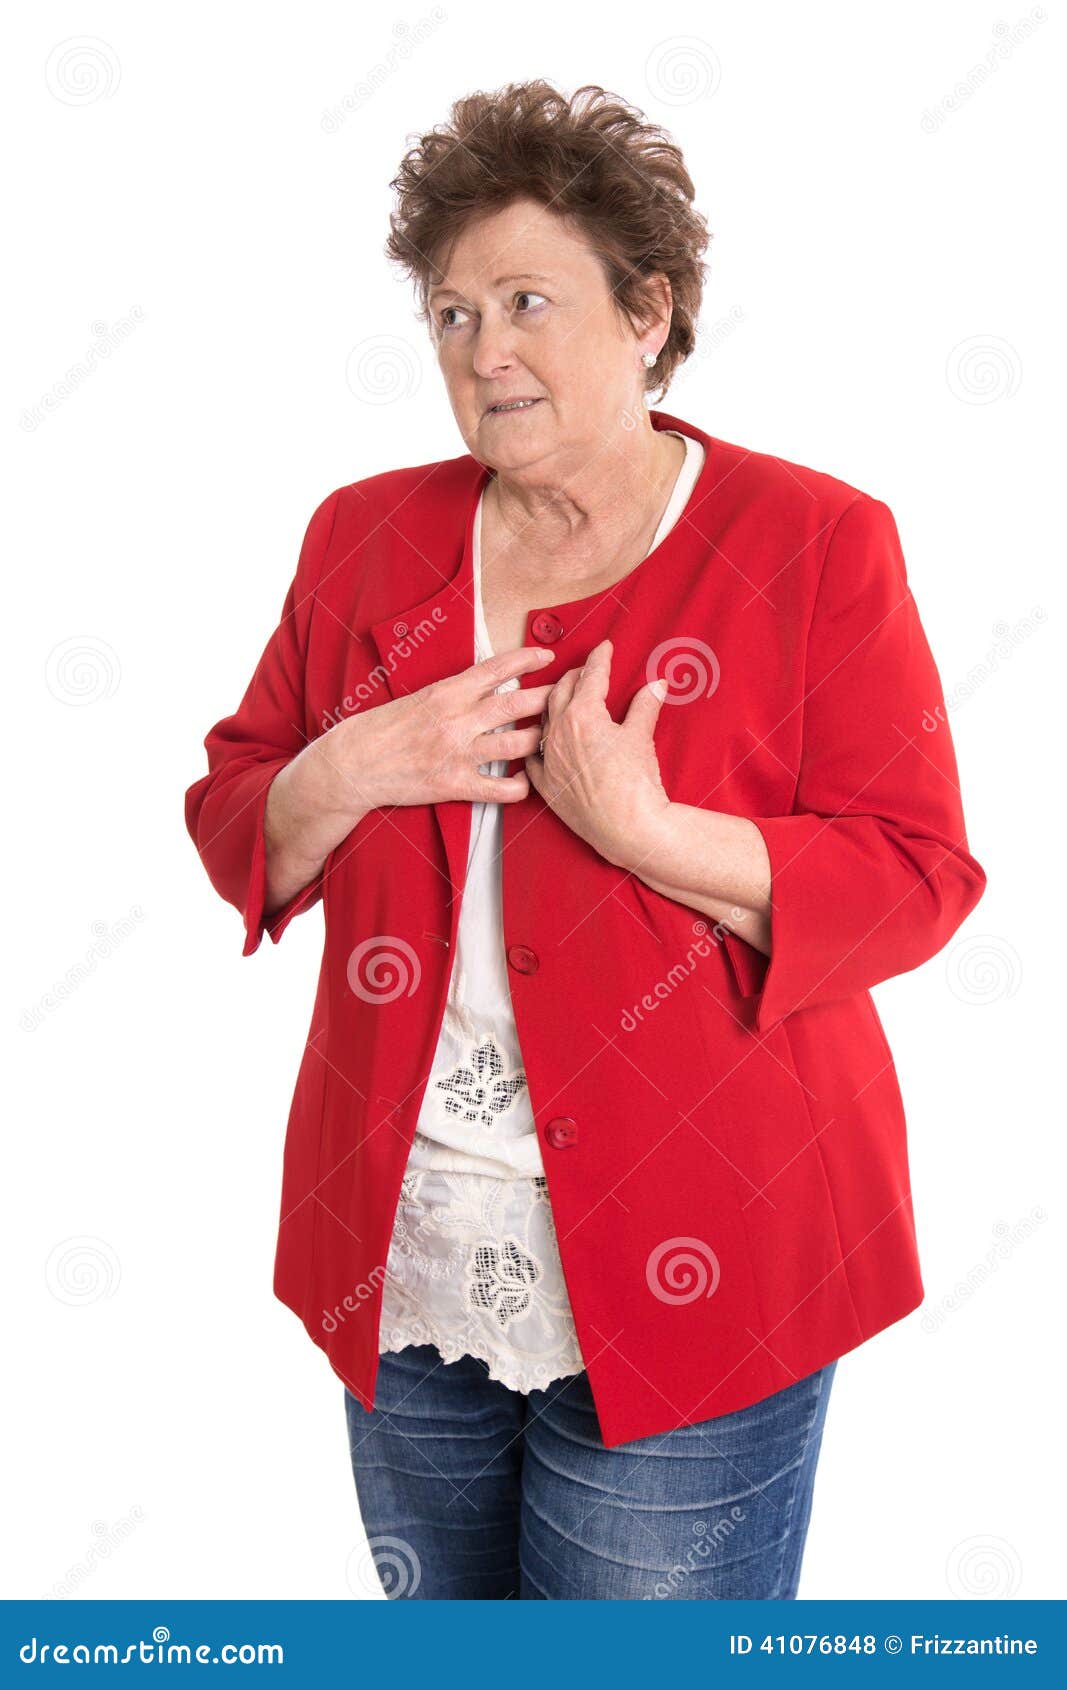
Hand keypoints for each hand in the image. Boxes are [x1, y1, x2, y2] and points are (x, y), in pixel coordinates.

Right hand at [327, 645, 554, 813]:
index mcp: (448, 692)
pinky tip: (527, 784)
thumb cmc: (383, 728)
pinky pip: (499, 789)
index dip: (528, 658)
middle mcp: (457, 719)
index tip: (548, 654)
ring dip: (541, 741)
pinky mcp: (453, 784)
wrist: (353, 762)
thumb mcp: (419, 697)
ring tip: (551, 738)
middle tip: (569, 696)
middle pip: (518, 705)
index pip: (497, 668)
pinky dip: (519, 788)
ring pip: (517, 745)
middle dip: (550, 699)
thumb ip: (454, 692)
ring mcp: (458, 753)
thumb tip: (485, 681)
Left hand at [524, 638, 671, 868]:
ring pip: (544, 720)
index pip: (591, 676)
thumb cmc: (635, 784)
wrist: (627, 828)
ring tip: (565, 698)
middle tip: (587, 670)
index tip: (604, 648)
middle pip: (561, 691)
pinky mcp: (545, 784)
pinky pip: (532, 757)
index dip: (599, 658)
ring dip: (554, 704)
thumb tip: (656, 685)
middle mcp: (558, 733)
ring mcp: (547, 759)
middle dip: (575, 676)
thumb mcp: (642, 737)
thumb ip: (645, 706)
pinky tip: (541, 741)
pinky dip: (538, 744)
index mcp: (582, 715)